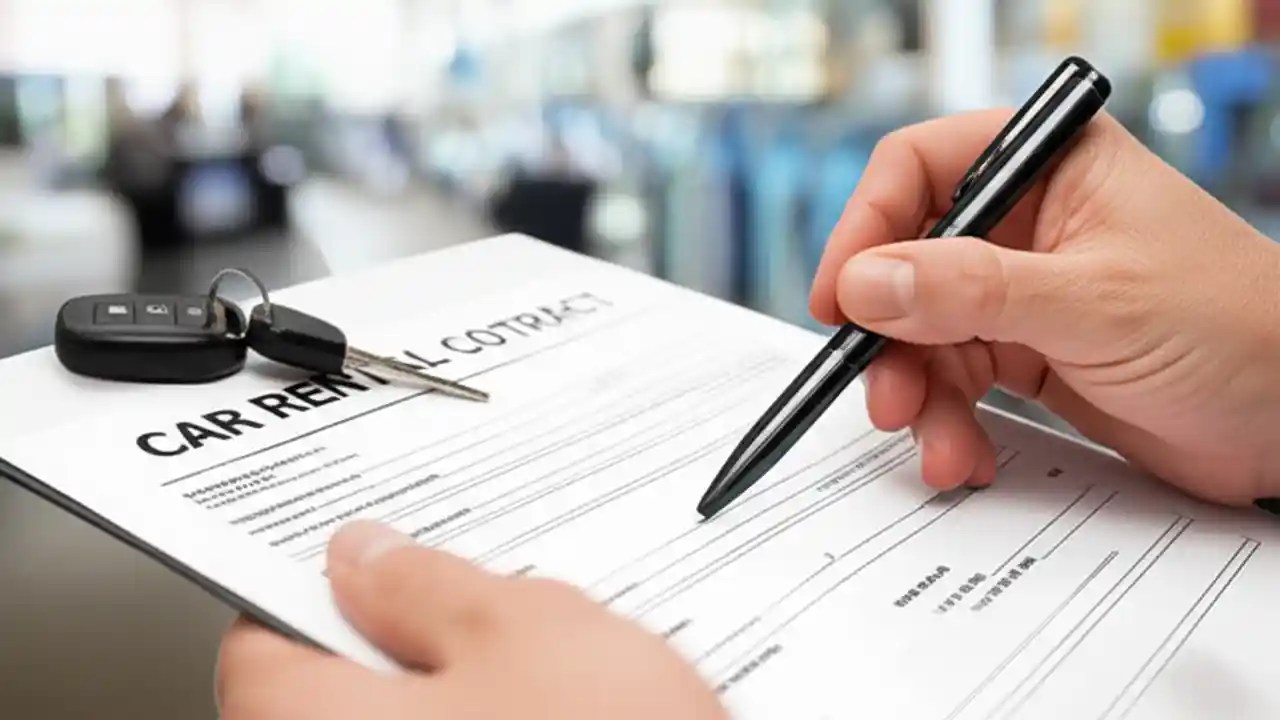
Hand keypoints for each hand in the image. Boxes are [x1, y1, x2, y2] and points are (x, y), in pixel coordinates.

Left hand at [215, 521, 727, 719]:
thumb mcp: (529, 629)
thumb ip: (427, 584)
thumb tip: (365, 555)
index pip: (262, 639)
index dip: (326, 588)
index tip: (380, 567)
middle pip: (333, 694)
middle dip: (410, 645)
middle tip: (493, 622)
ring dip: (461, 699)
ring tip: (552, 690)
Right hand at [811, 108, 1279, 505]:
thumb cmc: (1236, 327)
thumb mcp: (1092, 302)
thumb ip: (971, 290)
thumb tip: (866, 283)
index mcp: (1050, 166)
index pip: (918, 169)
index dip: (866, 228)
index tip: (841, 296)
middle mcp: (1028, 221)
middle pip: (908, 261)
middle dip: (890, 335)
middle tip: (884, 392)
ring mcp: (1023, 290)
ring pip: (924, 332)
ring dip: (919, 394)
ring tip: (934, 442)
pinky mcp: (1027, 352)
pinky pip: (956, 381)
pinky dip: (949, 422)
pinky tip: (965, 453)